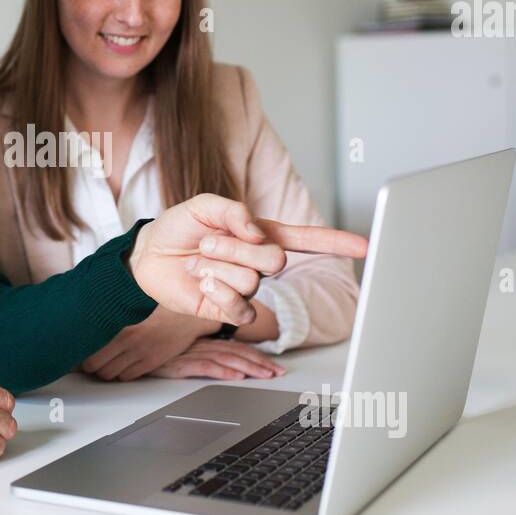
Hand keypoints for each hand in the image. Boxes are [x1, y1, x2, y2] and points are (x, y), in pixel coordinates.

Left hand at [81, 308, 218, 380]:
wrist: (187, 309)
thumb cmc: (158, 301)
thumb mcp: (129, 300)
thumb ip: (108, 310)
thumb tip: (86, 314)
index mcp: (116, 321)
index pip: (87, 346)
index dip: (82, 351)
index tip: (82, 350)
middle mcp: (125, 338)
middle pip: (94, 365)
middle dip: (92, 364)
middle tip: (94, 359)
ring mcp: (138, 352)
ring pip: (108, 374)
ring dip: (107, 370)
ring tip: (110, 362)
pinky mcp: (151, 361)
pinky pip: (127, 376)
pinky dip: (123, 373)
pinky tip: (126, 364)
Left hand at [127, 194, 368, 326]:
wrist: (150, 256)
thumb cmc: (180, 228)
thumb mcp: (203, 206)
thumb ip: (234, 212)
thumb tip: (258, 233)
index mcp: (263, 235)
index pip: (308, 239)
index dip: (336, 242)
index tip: (365, 246)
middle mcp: (260, 262)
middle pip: (275, 261)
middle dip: (235, 248)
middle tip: (208, 244)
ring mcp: (248, 286)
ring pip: (251, 281)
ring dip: (218, 267)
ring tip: (200, 261)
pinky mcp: (231, 309)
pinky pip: (240, 307)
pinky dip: (217, 292)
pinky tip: (203, 284)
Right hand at [149, 339, 286, 380]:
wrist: (128, 348)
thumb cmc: (153, 350)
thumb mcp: (182, 351)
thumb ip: (201, 354)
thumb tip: (225, 364)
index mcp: (203, 342)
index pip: (236, 348)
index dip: (257, 356)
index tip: (274, 366)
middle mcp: (200, 345)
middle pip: (237, 352)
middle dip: (261, 363)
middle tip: (279, 373)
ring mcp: (190, 353)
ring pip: (227, 358)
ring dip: (248, 367)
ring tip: (265, 375)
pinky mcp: (179, 363)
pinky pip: (206, 366)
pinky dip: (223, 370)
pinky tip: (236, 376)